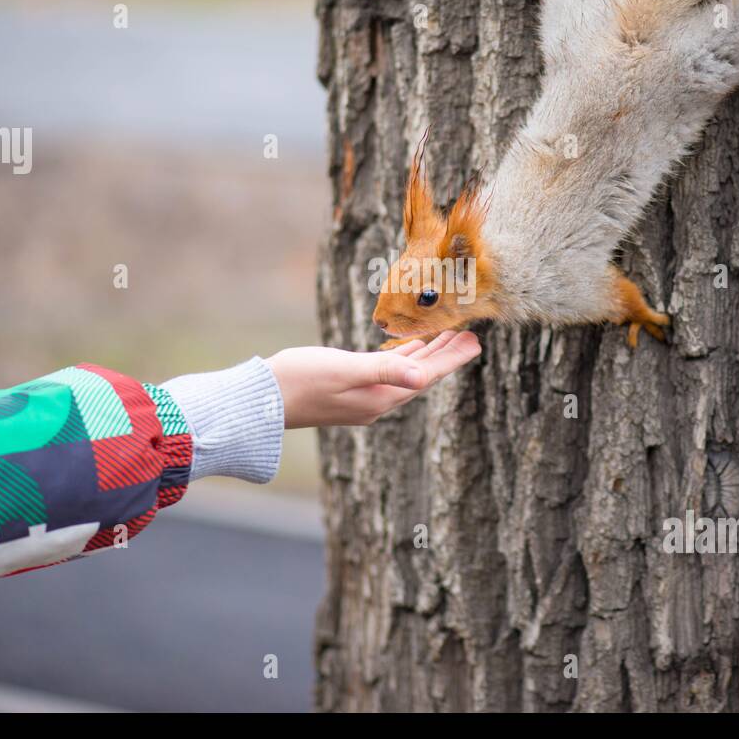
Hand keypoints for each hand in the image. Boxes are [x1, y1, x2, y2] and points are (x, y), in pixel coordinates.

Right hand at [266, 331, 480, 428]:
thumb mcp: (344, 371)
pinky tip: (408, 349)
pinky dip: (404, 360)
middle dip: (446, 355)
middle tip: (470, 336)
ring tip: (448, 338)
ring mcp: (364, 398)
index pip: (427, 375)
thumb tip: (423, 379)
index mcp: (381, 398)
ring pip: (407, 374)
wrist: (261, 400)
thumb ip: (384, 371)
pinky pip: (388, 374)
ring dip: (428, 356)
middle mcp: (378, 402)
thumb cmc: (300, 380)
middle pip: (422, 376)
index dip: (452, 358)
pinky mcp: (350, 391)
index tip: (476, 342)